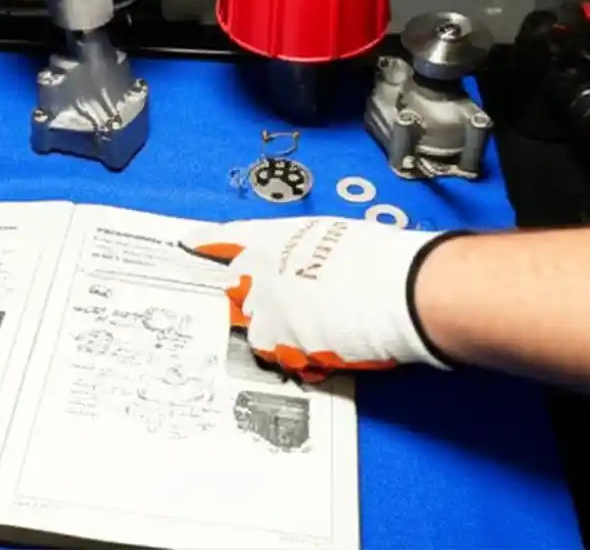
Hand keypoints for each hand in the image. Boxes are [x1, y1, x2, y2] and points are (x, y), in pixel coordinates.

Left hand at [183, 217, 460, 380]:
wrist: (401, 291)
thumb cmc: (380, 260)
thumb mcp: (334, 239)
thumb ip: (302, 252)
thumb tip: (301, 267)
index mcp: (274, 237)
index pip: (227, 237)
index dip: (207, 242)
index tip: (188, 244)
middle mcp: (261, 271)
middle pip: (236, 287)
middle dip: (253, 296)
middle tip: (286, 305)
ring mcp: (266, 307)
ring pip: (253, 323)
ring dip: (275, 327)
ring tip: (316, 327)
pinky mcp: (280, 340)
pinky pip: (273, 351)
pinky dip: (292, 352)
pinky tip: (321, 347)